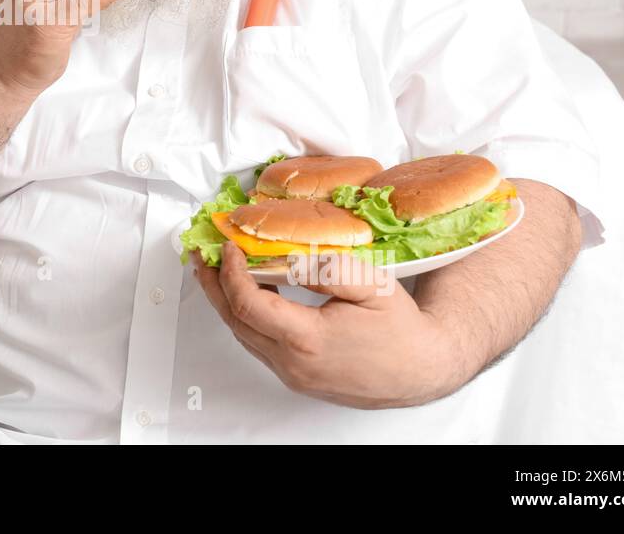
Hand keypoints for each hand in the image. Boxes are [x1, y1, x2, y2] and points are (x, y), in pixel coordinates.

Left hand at [194, 243, 468, 408]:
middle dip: (213, 285)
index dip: (231, 272)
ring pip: (244, 336)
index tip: (228, 246)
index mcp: (308, 341)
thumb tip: (287, 256)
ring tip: (213, 271)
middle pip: (235, 322)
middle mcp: (294, 364)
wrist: (424, 368)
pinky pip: (260, 345)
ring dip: (225, 302)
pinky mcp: (299, 378)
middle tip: (199, 255)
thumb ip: (327, 269)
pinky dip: (245, 317)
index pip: (248, 304)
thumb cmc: (402, 328)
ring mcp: (294, 375)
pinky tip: (246, 296)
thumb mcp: (370, 285)